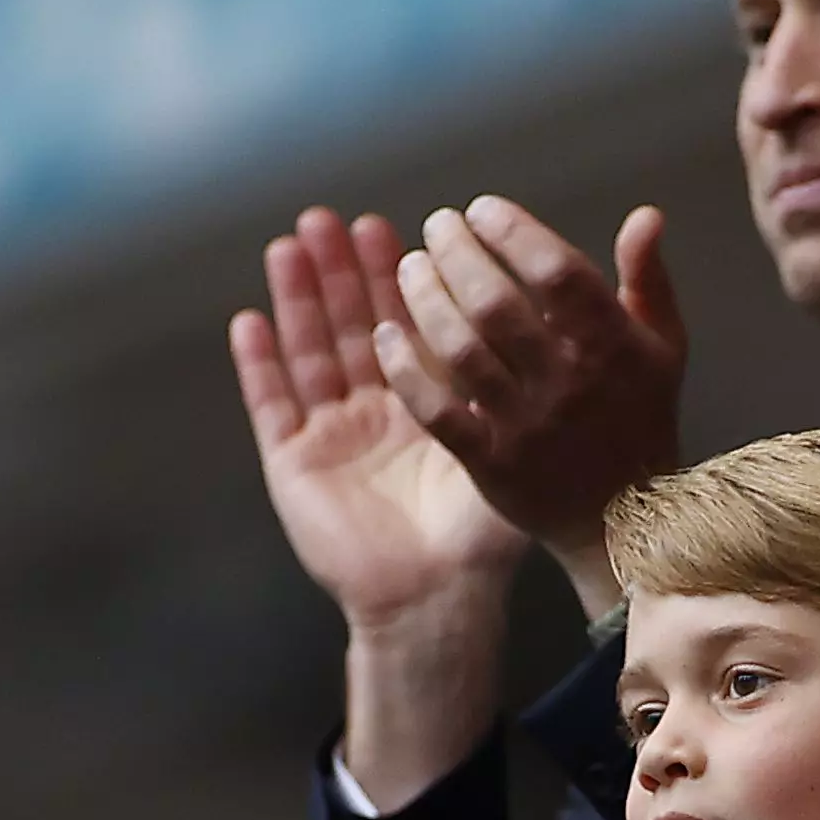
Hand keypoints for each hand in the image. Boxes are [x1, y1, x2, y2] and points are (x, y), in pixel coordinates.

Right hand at [231, 209, 528, 629]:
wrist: (436, 600)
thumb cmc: (479, 537)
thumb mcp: (508, 453)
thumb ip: (525, 398)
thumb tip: (568, 337)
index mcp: (426, 404)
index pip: (413, 326)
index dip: (404, 279)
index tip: (406, 228)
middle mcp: (376, 411)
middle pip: (354, 327)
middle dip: (345, 273)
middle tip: (338, 219)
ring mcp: (331, 434)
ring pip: (310, 352)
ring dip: (299, 300)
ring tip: (291, 245)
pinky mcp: (294, 463)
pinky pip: (272, 404)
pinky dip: (260, 363)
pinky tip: (251, 320)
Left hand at [371, 196, 687, 617]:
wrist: (626, 519)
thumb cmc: (639, 419)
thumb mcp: (663, 347)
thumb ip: (649, 280)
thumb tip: (645, 216)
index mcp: (615, 348)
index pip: (559, 273)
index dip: (515, 232)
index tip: (482, 209)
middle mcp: (570, 383)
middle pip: (498, 305)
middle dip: (458, 254)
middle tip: (436, 226)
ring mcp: (527, 424)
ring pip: (461, 350)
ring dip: (426, 300)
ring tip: (409, 267)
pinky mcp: (491, 463)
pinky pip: (437, 409)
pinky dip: (406, 369)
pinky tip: (387, 334)